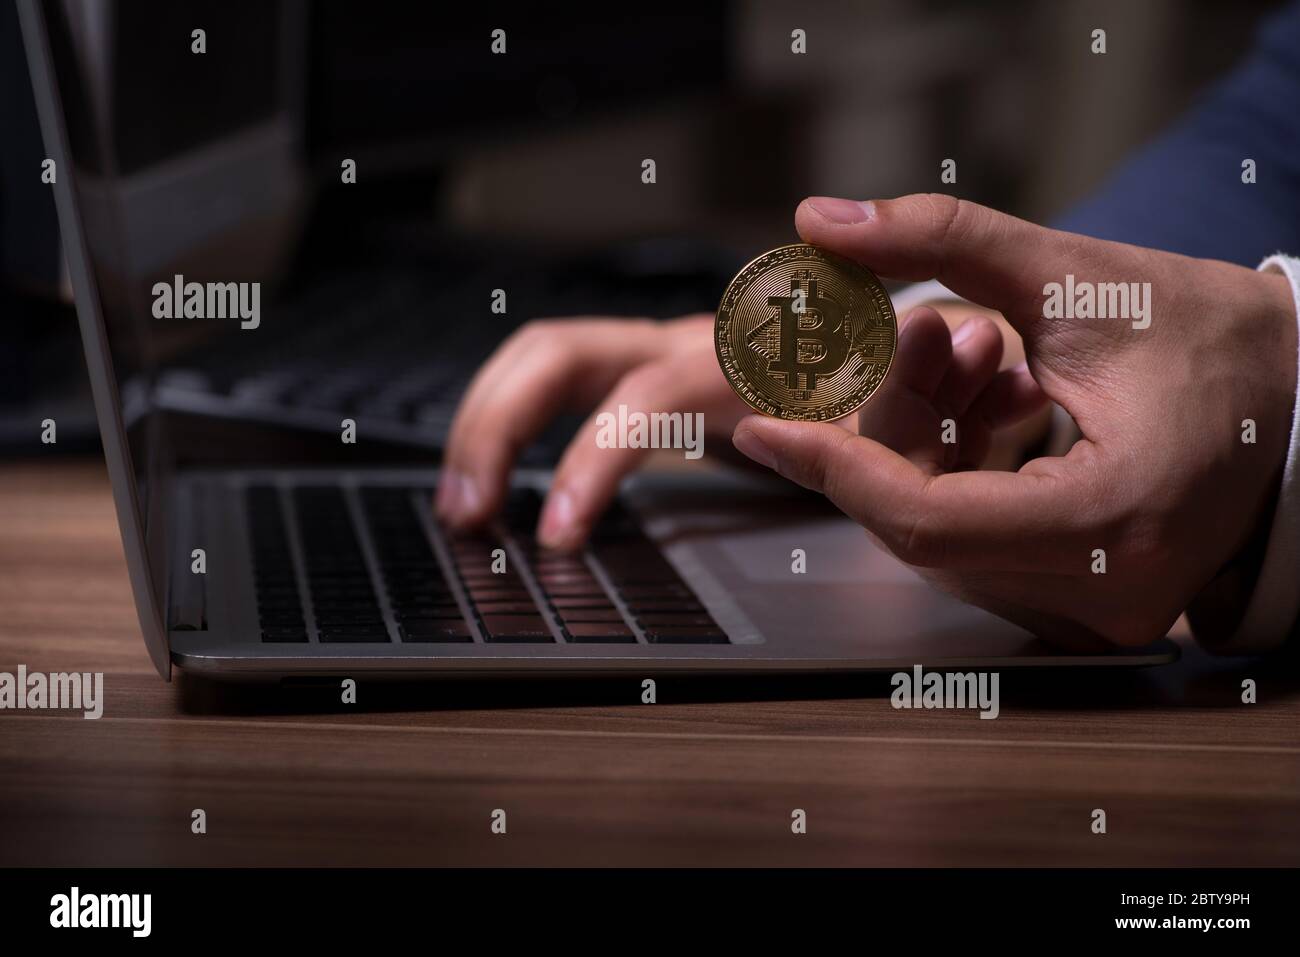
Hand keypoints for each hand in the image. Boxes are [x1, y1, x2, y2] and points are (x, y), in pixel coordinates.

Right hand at [438, 293, 1046, 549]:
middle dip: (498, 427)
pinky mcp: (652, 376)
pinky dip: (518, 431)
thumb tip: (877, 381)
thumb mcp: (918, 412)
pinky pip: (564, 389)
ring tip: (460, 510)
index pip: (643, 391)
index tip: (559, 536)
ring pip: (545, 360)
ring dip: (489, 426)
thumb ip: (899, 412)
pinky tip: (494, 491)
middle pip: (559, 352)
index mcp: (745, 348)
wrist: (924, 357)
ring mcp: (665, 352)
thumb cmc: (919, 391)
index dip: (596, 460)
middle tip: (468, 518)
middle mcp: (691, 337)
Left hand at [732, 194, 1296, 647]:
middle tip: (919, 334)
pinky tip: (998, 404)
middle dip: (895, 428)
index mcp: (1112, 519)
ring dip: (931, 445)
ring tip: (980, 352)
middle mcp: (1104, 592)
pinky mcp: (1090, 605)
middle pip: (925, 526)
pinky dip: (963, 474)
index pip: (925, 519)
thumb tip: (820, 220)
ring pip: (946, 539)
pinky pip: (980, 548)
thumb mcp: (1080, 277)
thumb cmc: (1216, 340)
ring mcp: (1097, 612)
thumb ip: (944, 241)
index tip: (763, 427)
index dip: (833, 468)